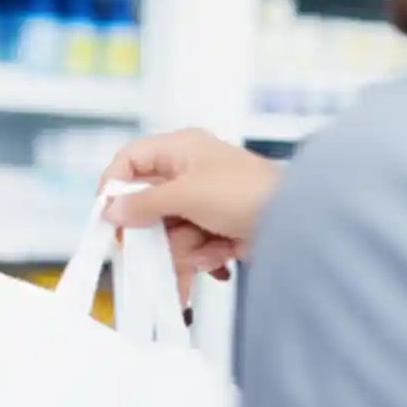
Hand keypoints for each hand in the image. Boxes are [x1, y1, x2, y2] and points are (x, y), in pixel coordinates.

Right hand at [101, 128, 281, 301]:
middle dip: (156, 232)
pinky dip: (201, 257)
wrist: (299, 222)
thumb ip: (144, 204)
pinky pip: (190, 246)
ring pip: (168, 232)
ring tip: (207, 249)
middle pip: (147, 206)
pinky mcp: (215, 228)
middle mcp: (189, 172)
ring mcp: (202, 202)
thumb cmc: (248, 192)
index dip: (114, 185)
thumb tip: (111, 210)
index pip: (131, 160)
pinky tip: (219, 257)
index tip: (107, 214)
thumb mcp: (187, 194)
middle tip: (150, 249)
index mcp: (181, 149)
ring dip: (183, 249)